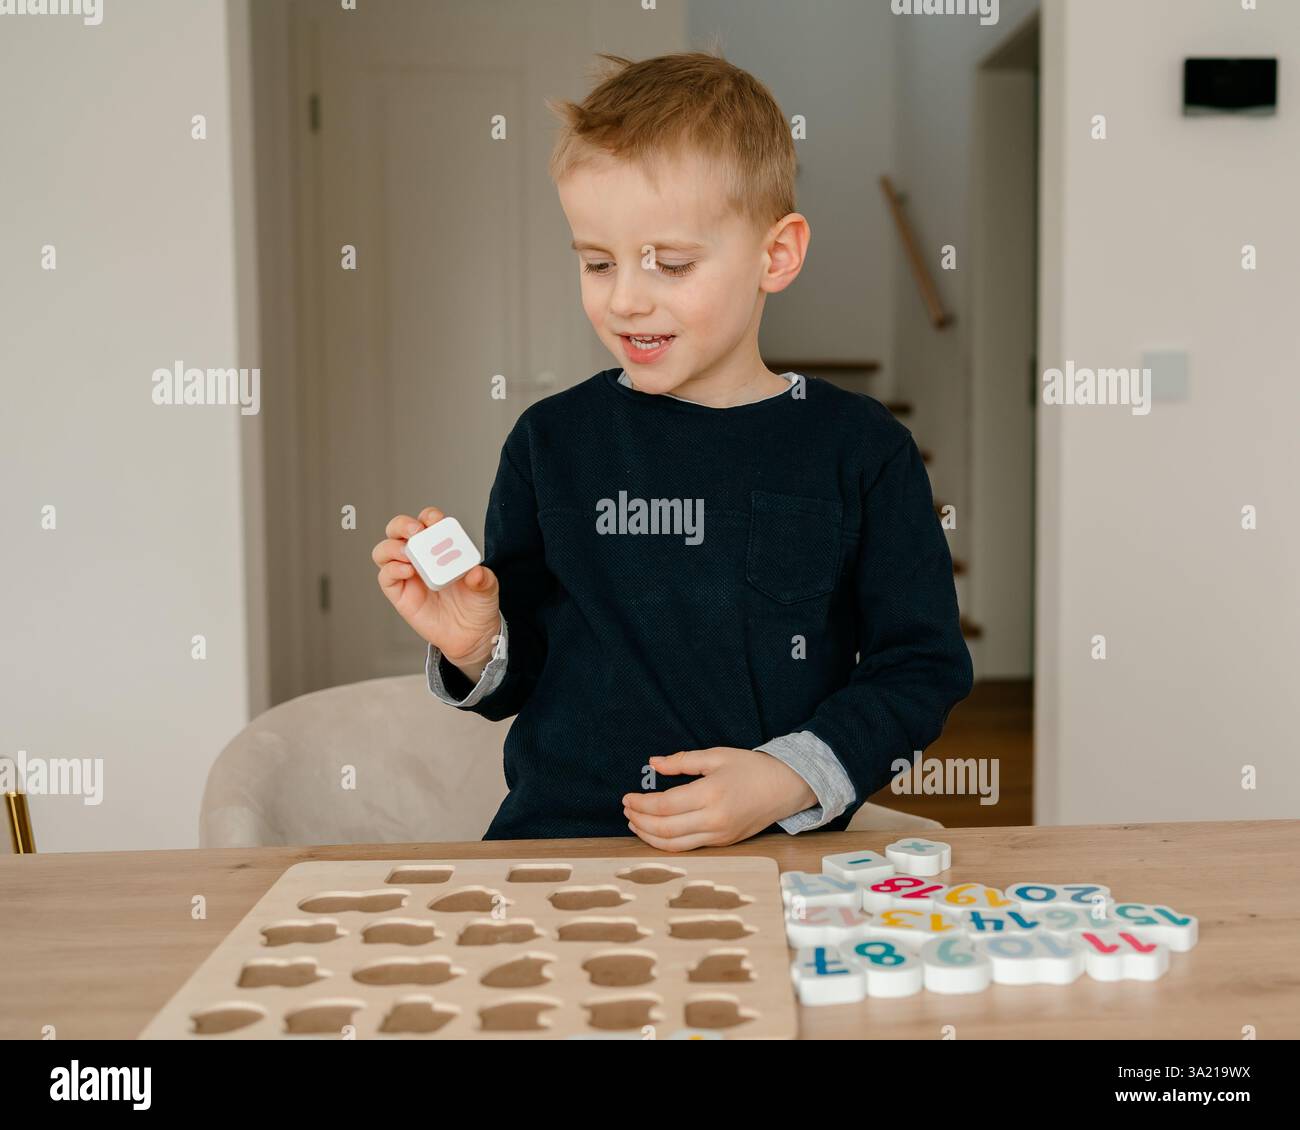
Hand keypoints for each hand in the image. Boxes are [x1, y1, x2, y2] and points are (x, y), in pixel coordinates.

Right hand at [372, 506, 500, 668]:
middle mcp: (420, 556)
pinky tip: (408, 571)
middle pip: (398, 530)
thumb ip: (483, 579)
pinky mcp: (399, 592)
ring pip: (385, 550)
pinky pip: (386, 576)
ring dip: (393, 546)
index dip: (430, 517)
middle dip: (403, 525)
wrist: (470, 635)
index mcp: (440, 546)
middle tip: (415, 532)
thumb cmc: (476, 605)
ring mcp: (407, 573)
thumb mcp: (487, 589)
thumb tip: (475, 572)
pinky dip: (392, 569)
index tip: (436, 521)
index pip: (428, 521)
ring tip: (408, 553)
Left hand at [622, 747, 818, 851]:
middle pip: (665, 829)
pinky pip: (688, 847)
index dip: (641, 804)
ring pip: (674, 845)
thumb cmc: (752, 768)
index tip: (627, 797)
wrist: (786, 788)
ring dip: (649, 836)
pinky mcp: (723, 843)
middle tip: (626, 809)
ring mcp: (719, 835)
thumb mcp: (717, 755)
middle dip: (639, 821)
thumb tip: (653, 763)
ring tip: (635, 823)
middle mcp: (714, 820)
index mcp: (711, 794)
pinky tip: (656, 832)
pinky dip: (667, 843)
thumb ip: (682, 760)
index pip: (665, 806)